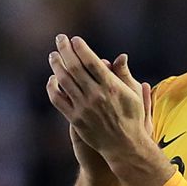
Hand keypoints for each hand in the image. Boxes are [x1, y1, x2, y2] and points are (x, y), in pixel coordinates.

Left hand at [47, 34, 151, 164]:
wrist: (124, 146)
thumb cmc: (132, 118)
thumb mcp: (134, 94)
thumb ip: (124, 74)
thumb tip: (121, 56)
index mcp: (111, 86)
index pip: (91, 61)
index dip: (80, 48)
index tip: (74, 39)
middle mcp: (95, 95)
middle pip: (74, 67)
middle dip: (65, 50)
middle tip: (60, 39)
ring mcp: (83, 107)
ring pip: (64, 81)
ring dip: (57, 66)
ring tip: (53, 55)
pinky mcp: (75, 119)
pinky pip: (58, 100)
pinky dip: (52, 88)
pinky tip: (52, 79)